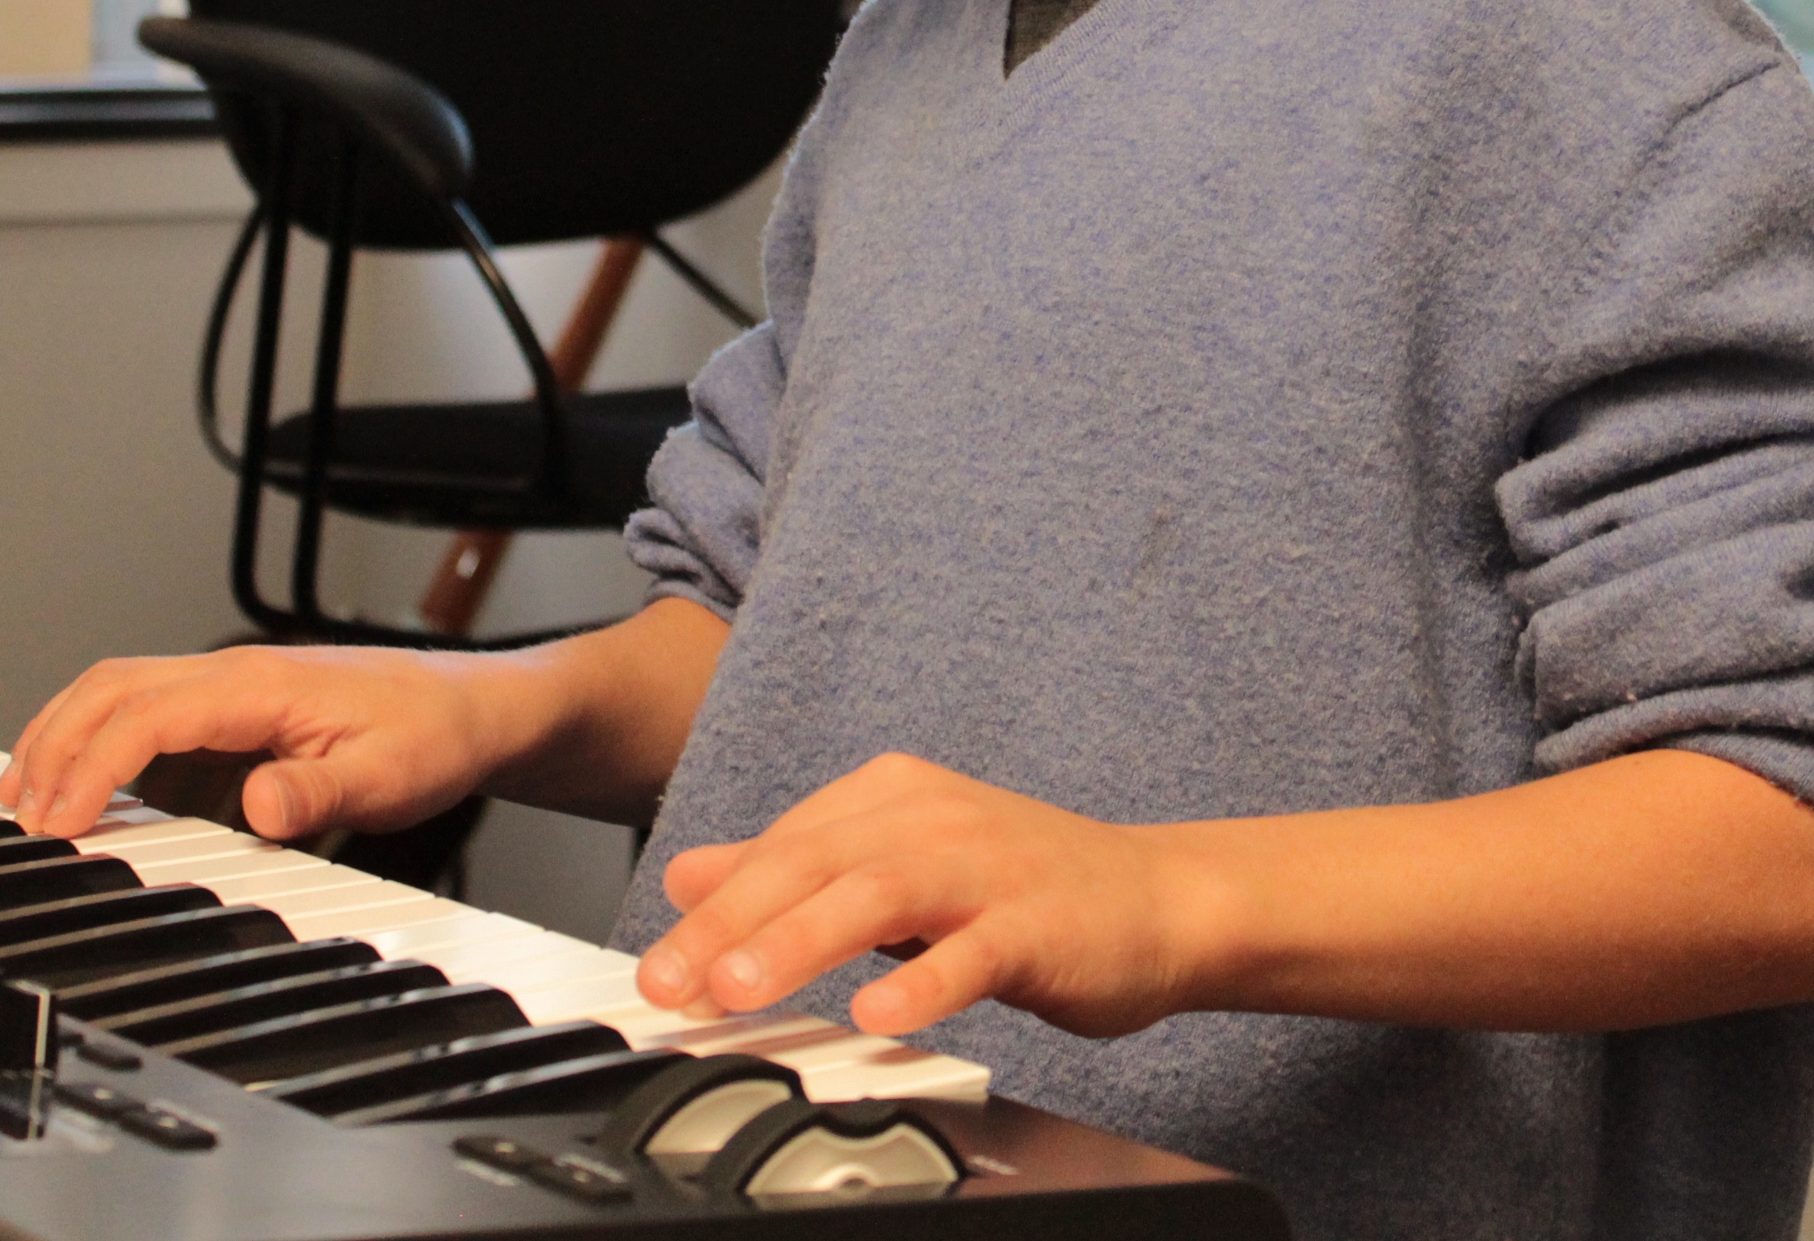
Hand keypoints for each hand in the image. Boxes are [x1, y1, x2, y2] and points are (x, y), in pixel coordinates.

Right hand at [0, 646, 506, 843]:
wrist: (476, 710)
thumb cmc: (434, 737)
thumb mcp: (387, 779)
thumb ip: (318, 796)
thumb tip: (256, 810)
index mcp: (261, 684)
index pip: (147, 716)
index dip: (93, 769)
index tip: (59, 824)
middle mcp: (236, 673)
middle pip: (112, 688)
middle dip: (53, 745)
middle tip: (18, 814)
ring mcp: (234, 686)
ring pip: (122, 691)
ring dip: (66, 735)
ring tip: (25, 796)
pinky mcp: (238, 708)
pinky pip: (150, 712)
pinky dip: (101, 742)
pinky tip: (88, 786)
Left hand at [635, 753, 1218, 1039]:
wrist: (1161, 899)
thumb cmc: (1024, 889)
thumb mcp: (898, 860)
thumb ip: (797, 866)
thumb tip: (690, 872)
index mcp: (892, 797)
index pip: (782, 848)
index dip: (710, 910)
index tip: (652, 972)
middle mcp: (933, 818)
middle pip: (814, 864)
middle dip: (731, 925)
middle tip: (670, 984)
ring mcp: (989, 867)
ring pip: (881, 893)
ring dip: (802, 941)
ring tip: (741, 989)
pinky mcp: (1038, 922)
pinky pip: (975, 951)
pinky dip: (924, 982)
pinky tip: (879, 1017)